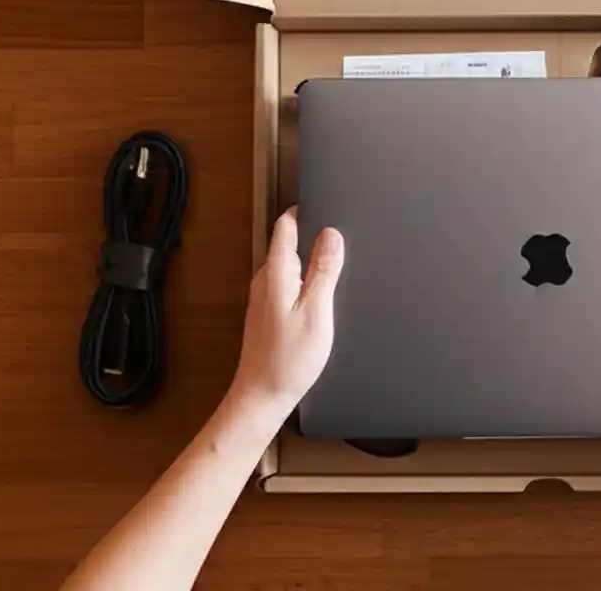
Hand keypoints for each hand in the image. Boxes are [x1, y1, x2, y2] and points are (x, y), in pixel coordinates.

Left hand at [232, 206, 343, 413]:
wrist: (262, 397)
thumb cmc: (288, 360)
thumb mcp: (316, 311)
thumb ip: (324, 271)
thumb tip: (331, 234)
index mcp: (276, 274)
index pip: (285, 227)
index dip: (304, 211)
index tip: (324, 203)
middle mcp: (265, 281)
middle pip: (286, 243)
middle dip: (310, 233)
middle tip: (338, 232)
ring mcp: (264, 298)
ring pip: (288, 265)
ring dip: (309, 258)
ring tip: (334, 261)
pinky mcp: (267, 313)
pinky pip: (287, 283)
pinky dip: (305, 279)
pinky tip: (320, 294)